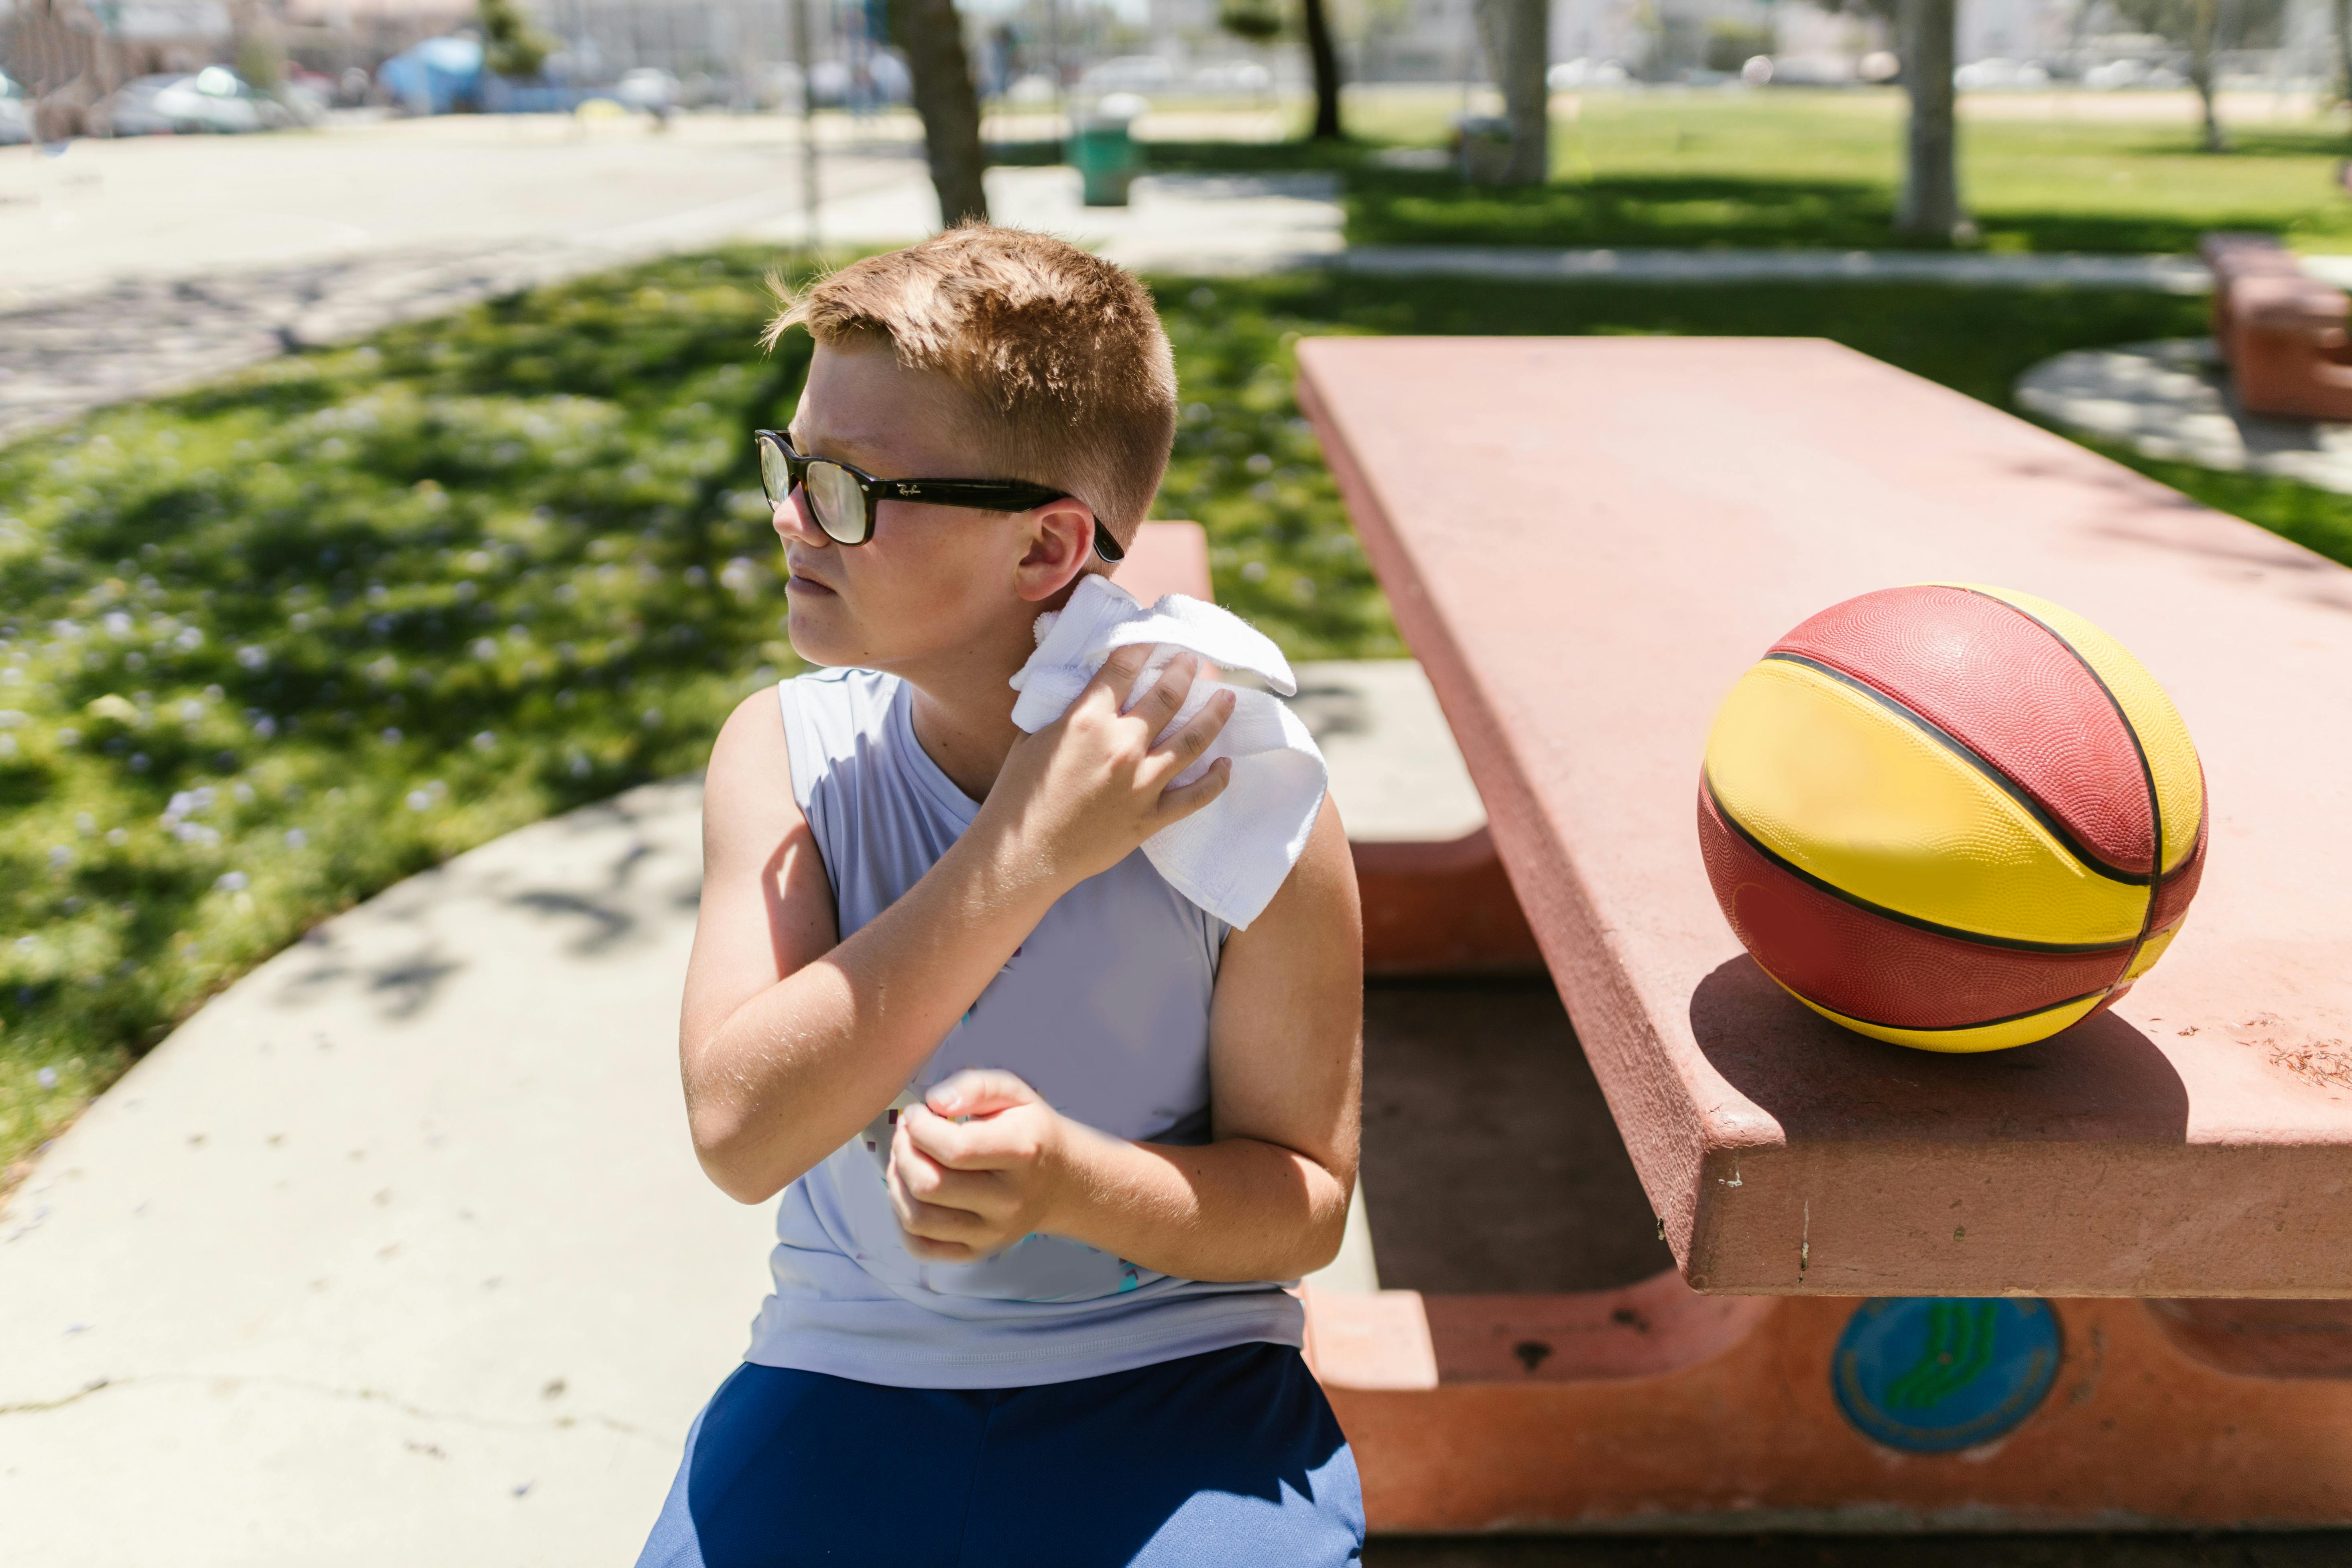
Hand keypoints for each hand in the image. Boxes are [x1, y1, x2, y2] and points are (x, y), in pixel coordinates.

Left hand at [886, 1069, 1071, 1262]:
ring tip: (905, 1159)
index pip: (954, 1149)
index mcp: (1022, 1153)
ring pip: (917, 1219)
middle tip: (906, 1133)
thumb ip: (975, 1086)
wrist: (1063, 1182)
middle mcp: (1008, 1201)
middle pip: (930, 1185)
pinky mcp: (977, 1252)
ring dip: (897, 1183)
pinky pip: (921, 1247)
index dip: (920, 1127)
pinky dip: (901, 1219)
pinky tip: (910, 1191)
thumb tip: (934, 1102)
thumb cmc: (1029, 1131)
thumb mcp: (1014, 1094)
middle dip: (903, 1152)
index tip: (915, 1113)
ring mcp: (992, 1233)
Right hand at [981, 646, 1234, 888]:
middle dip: (1184, 671)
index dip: (1142, 647)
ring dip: (1214, 715)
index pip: (1124, 668)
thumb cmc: (1021, 794)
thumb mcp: (1032, 736)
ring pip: (1193, 740)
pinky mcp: (1151, 816)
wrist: (1025, 854)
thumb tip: (1079, 683)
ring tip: (1226, 698)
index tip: (1155, 637)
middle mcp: (1122, 746)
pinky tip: (1226, 765)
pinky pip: (1196, 796)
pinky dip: (1216, 780)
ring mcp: (1141, 783)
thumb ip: (1062, 708)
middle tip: (1192, 661)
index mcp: (1087, 720)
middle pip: (1167, 696)